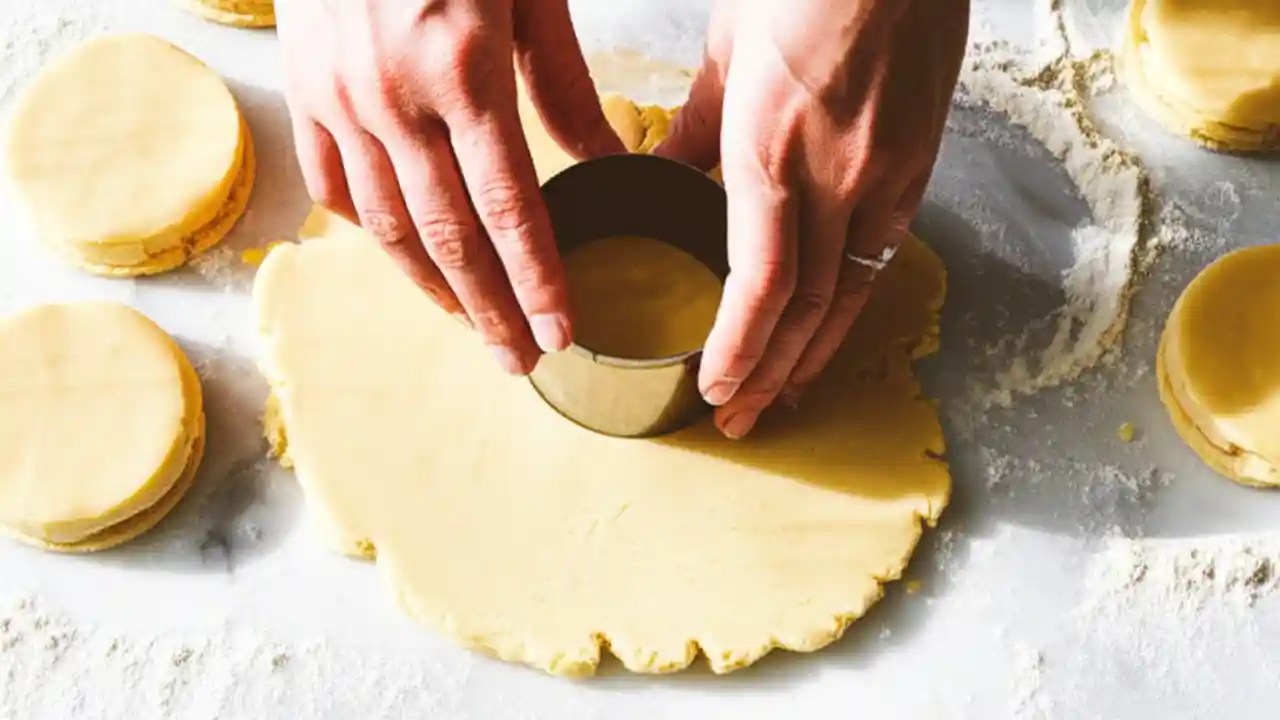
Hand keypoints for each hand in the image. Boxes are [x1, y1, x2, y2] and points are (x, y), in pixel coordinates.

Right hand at [277, 0, 623, 373]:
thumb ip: (567, 84)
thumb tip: (605, 161)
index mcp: (464, 74)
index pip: (508, 209)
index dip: (537, 279)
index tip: (561, 333)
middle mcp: (395, 102)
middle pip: (448, 237)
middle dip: (489, 309)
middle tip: (521, 360)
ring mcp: (339, 103)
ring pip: (388, 226)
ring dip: (432, 288)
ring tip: (471, 328)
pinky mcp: (304, 94)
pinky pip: (333, 185)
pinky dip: (371, 231)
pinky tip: (405, 258)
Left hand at [657, 0, 966, 437]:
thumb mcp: (728, 51)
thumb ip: (697, 125)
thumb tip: (672, 167)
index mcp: (772, 148)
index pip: (760, 285)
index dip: (739, 350)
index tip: (712, 387)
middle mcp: (836, 177)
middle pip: (806, 309)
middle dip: (768, 374)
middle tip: (738, 420)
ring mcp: (885, 175)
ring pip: (848, 294)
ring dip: (811, 358)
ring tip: (781, 400)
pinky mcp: (917, 166)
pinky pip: (880, 257)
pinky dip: (850, 308)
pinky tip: (828, 335)